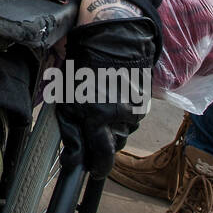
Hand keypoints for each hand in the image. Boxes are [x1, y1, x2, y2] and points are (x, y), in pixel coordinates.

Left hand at [55, 11, 156, 179]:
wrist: (113, 40)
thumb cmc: (84, 66)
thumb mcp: (68, 99)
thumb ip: (71, 132)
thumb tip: (73, 161)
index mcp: (98, 116)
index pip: (103, 158)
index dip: (98, 168)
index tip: (92, 172)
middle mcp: (121, 117)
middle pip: (114, 146)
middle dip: (103, 143)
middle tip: (92, 127)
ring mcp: (136, 111)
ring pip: (124, 133)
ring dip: (113, 129)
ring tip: (102, 107)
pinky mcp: (145, 104)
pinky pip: (132, 120)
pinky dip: (123, 117)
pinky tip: (113, 101)